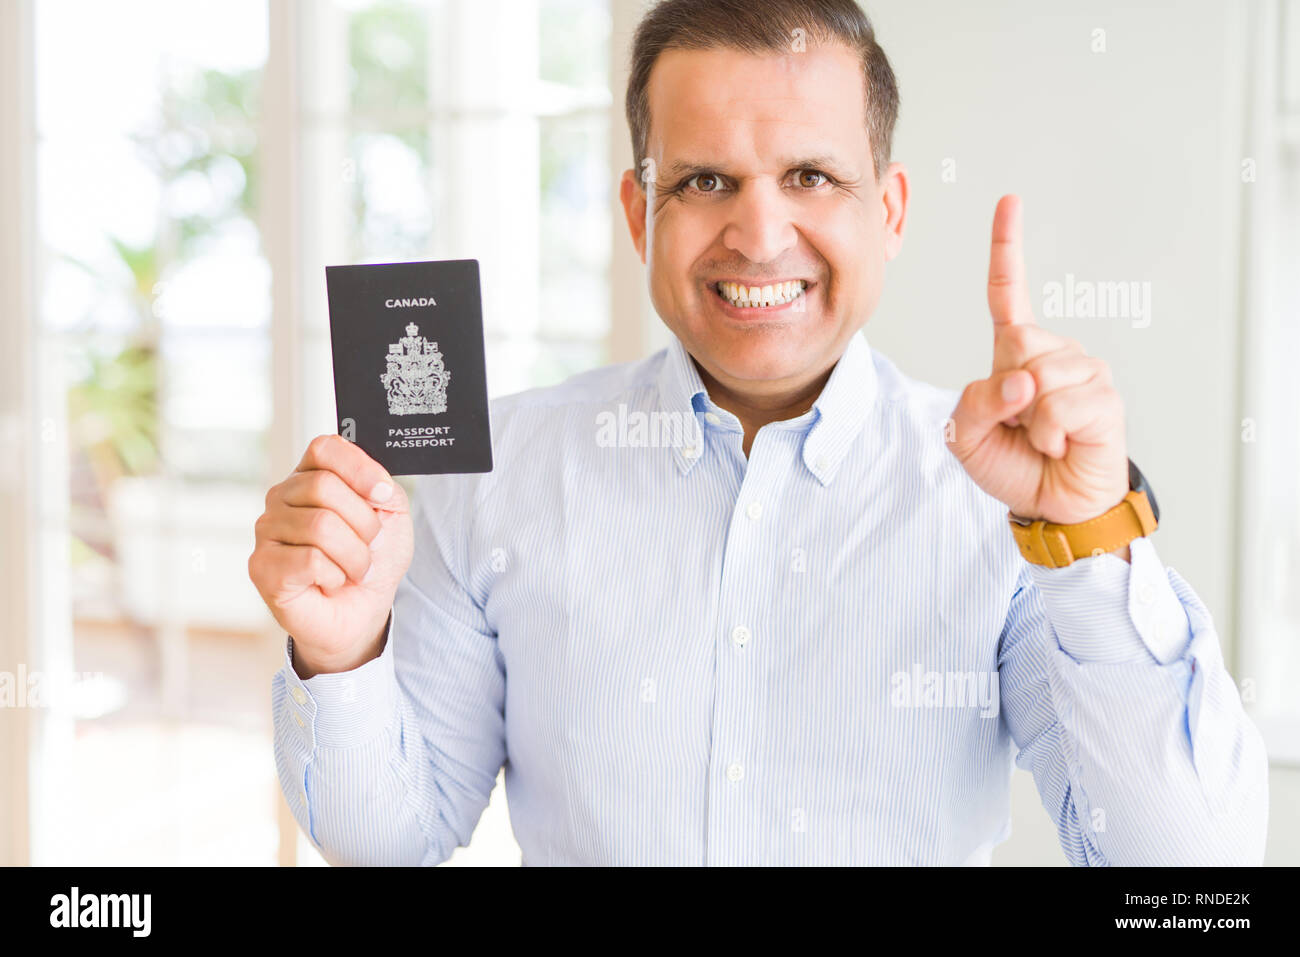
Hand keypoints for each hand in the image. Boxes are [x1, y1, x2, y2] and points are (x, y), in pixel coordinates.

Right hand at [248, 434, 413, 675]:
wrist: (362, 612)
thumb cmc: (372, 561)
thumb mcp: (393, 517)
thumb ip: (385, 489)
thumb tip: (375, 484)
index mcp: (311, 476)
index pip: (325, 448)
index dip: (359, 469)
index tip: (381, 496)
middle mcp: (282, 497)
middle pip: (323, 486)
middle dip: (363, 523)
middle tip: (370, 546)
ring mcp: (267, 530)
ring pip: (319, 526)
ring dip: (354, 555)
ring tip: (354, 568)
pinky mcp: (262, 566)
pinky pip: (309, 559)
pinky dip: (335, 575)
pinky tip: (331, 581)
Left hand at [946, 195, 1127, 525]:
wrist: (1052, 505)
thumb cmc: (1013, 464)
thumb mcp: (967, 435)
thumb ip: (975, 401)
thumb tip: (1023, 379)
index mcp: (1015, 353)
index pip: (1008, 293)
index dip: (1007, 249)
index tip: (1010, 203)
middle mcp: (1053, 353)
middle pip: (1016, 342)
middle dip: (1006, 391)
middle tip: (1020, 425)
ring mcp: (1083, 371)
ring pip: (1038, 377)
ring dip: (1029, 420)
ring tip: (1043, 438)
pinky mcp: (1104, 398)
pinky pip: (1059, 407)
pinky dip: (1050, 435)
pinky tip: (1061, 444)